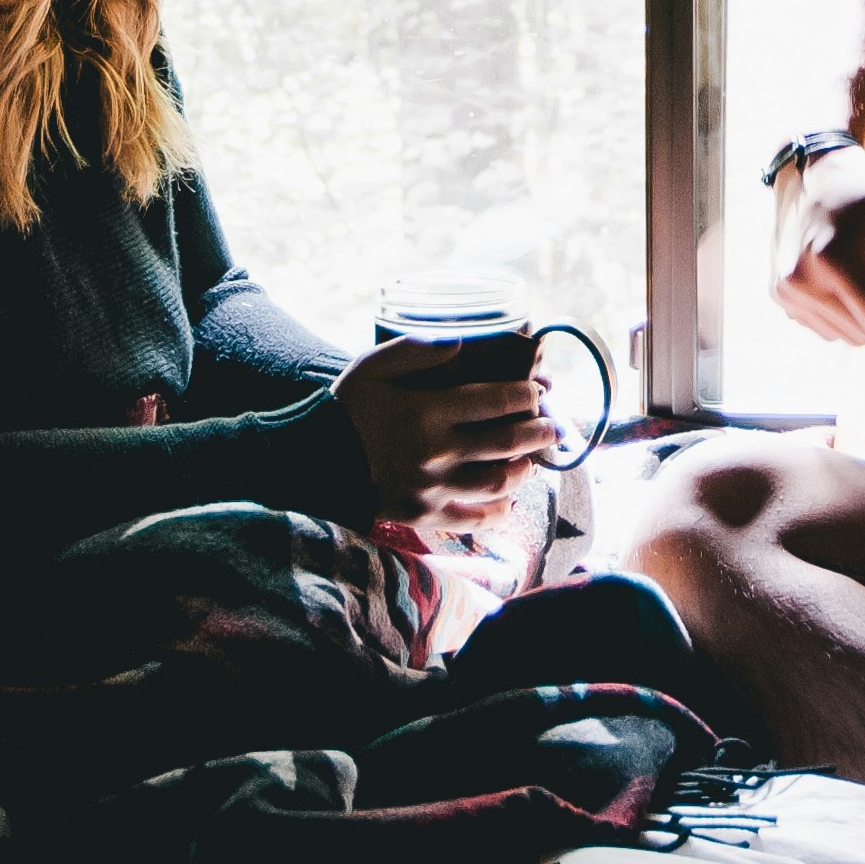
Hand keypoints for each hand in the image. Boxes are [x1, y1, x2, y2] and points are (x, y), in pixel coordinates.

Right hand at [335, 334, 560, 532]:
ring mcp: (432, 488)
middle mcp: (437, 452)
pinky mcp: (424, 516)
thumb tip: (460, 343)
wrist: (310, 463)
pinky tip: (507, 501)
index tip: (537, 392)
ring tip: (531, 462)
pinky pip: (473, 520)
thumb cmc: (344, 410)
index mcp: (427, 411)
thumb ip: (415, 350)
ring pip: (497, 482)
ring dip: (523, 471)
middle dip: (539, 432)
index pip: (495, 401)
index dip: (525, 395)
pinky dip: (497, 511)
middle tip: (554, 427)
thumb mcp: (371, 367)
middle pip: (507, 443)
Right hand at [772, 144, 864, 344]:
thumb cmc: (855, 190)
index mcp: (831, 259)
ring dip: (858, 311)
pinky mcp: (779, 294)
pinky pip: (822, 327)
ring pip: (842, 336)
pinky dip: (838, 311)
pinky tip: (839, 279)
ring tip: (858, 273)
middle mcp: (802, 280)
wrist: (808, 176)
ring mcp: (787, 290)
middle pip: (862, 334)